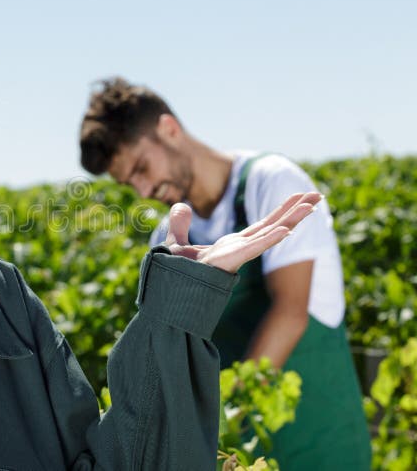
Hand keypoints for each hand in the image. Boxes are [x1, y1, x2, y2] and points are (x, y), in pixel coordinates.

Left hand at [164, 192, 321, 272]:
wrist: (168, 291)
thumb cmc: (176, 274)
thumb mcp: (176, 242)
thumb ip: (180, 224)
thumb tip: (181, 206)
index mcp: (233, 244)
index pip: (263, 224)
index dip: (281, 211)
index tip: (300, 197)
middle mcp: (240, 248)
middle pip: (274, 225)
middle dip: (296, 210)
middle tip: (318, 194)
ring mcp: (237, 254)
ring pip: (270, 233)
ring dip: (292, 219)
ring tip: (312, 205)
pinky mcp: (230, 261)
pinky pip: (254, 248)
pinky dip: (270, 239)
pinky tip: (287, 230)